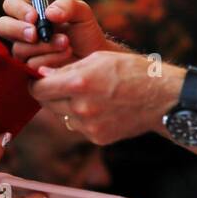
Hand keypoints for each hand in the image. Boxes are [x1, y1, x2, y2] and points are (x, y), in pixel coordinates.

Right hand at [0, 0, 112, 71]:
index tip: (34, 16)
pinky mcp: (29, 73)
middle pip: (2, 26)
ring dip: (45, 46)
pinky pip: (29, 67)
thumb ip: (67, 5)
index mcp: (30, 15)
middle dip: (17, 29)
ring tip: (67, 44)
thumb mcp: (82, 13)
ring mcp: (24, 54)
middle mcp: (22, 33)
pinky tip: (65, 57)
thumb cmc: (86, 34)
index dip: (17, 9)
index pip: (10, 4)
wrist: (95, 59)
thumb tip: (48, 13)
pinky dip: (49, 61)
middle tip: (36, 34)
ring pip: (20, 49)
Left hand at [30, 52, 181, 145]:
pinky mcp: (98, 138)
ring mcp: (89, 126)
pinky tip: (98, 106)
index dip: (35, 82)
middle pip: (47, 104)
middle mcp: (82, 108)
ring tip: (84, 93)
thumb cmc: (132, 71)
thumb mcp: (99, 59)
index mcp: (80, 83)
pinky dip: (81, 117)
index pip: (39, 88)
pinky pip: (78, 127)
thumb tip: (42, 75)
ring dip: (65, 105)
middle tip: (58, 84)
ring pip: (62, 116)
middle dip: (49, 93)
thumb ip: (67, 69)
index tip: (37, 78)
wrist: (161, 98)